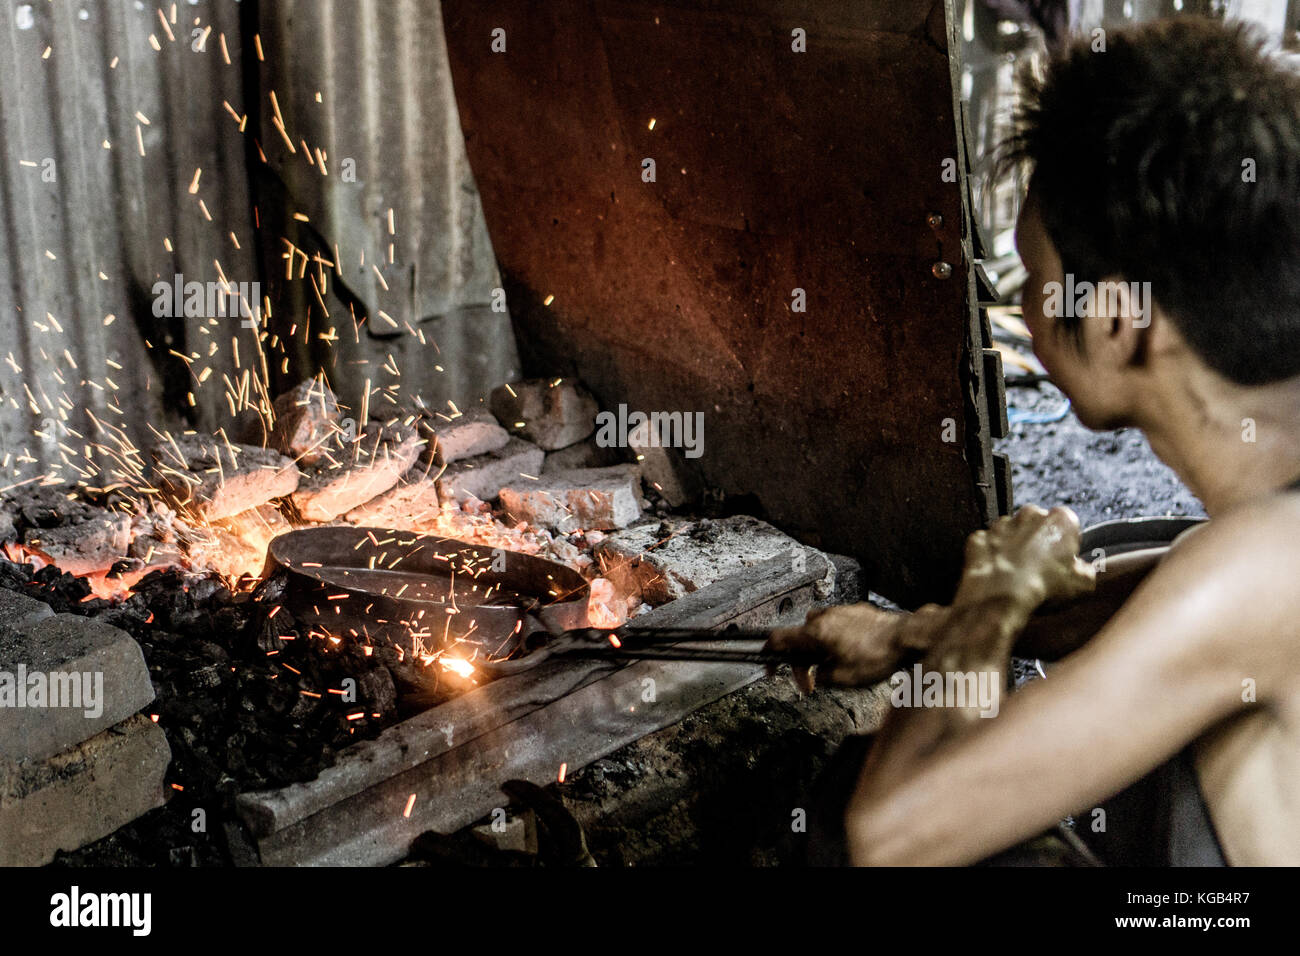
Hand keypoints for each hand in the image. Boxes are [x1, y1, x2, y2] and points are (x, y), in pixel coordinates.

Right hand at [766, 603, 930, 692]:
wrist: (907, 637)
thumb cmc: (877, 657)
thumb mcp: (843, 679)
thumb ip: (820, 678)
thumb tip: (816, 676)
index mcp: (815, 633)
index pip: (779, 638)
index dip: (769, 653)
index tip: (771, 665)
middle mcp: (825, 618)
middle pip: (800, 635)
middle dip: (803, 658)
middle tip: (813, 679)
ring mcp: (841, 611)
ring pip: (819, 628)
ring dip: (820, 645)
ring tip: (833, 662)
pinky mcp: (857, 611)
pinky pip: (837, 623)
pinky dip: (837, 637)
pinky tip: (852, 651)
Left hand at [953, 505, 1095, 611]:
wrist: (1001, 595)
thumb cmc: (1045, 586)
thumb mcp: (1083, 584)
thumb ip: (1087, 570)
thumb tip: (1084, 570)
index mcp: (1060, 520)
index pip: (1068, 524)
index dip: (1066, 544)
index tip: (1063, 560)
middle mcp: (1030, 514)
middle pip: (1038, 524)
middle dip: (1039, 541)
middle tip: (1040, 567)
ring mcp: (1002, 524)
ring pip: (1011, 531)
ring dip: (1014, 546)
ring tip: (1017, 573)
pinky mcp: (980, 536)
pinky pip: (988, 544)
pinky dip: (992, 555)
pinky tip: (998, 573)